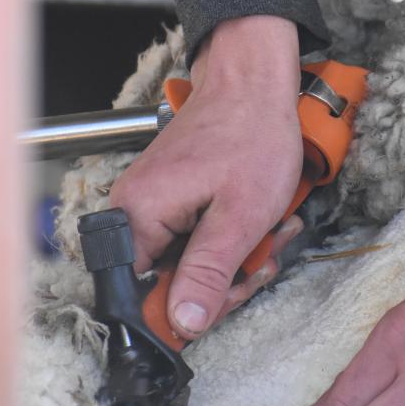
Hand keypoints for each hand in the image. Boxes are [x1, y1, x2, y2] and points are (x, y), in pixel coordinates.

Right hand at [108, 15, 303, 338]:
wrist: (254, 82)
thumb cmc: (251, 133)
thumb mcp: (241, 214)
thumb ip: (209, 271)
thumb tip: (184, 322)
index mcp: (138, 215)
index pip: (136, 295)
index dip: (179, 309)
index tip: (219, 300)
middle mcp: (134, 210)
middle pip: (166, 283)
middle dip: (222, 282)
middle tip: (259, 261)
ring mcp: (153, 204)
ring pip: (188, 263)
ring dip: (235, 259)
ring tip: (270, 232)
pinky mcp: (172, 199)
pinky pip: (195, 238)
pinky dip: (230, 237)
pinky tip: (259, 222)